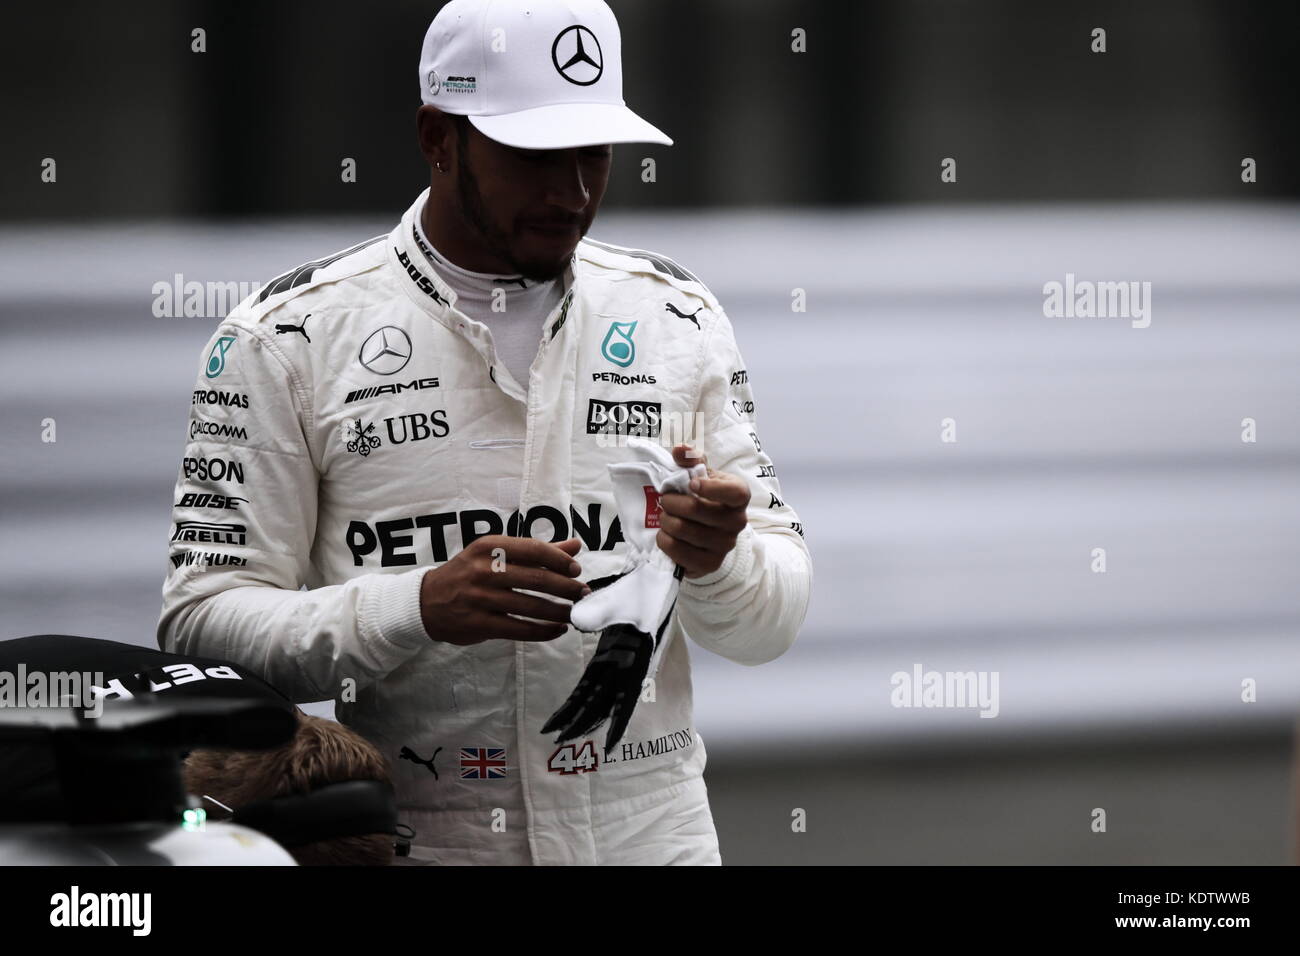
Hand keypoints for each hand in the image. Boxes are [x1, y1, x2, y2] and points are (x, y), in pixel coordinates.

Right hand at [419, 536, 590, 644]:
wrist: (425, 602)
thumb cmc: (468, 574)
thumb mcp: (494, 555)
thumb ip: (535, 552)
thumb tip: (575, 545)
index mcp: (489, 547)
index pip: (533, 550)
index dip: (560, 560)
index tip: (576, 570)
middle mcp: (484, 570)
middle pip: (537, 579)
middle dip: (567, 588)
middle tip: (583, 593)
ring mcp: (480, 598)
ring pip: (531, 606)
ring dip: (559, 611)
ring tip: (575, 612)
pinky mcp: (479, 623)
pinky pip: (519, 629)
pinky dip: (543, 630)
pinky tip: (558, 629)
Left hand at [655, 444, 750, 579]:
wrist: (710, 532)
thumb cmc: (705, 497)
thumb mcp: (701, 475)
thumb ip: (691, 459)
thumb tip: (680, 449)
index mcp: (739, 496)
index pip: (735, 492)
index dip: (711, 487)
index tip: (691, 483)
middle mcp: (737, 522)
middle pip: (696, 509)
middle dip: (671, 502)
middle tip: (664, 500)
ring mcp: (725, 545)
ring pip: (683, 530)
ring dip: (665, 521)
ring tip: (665, 516)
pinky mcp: (710, 564)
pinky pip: (678, 552)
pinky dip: (664, 541)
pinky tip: (666, 535)